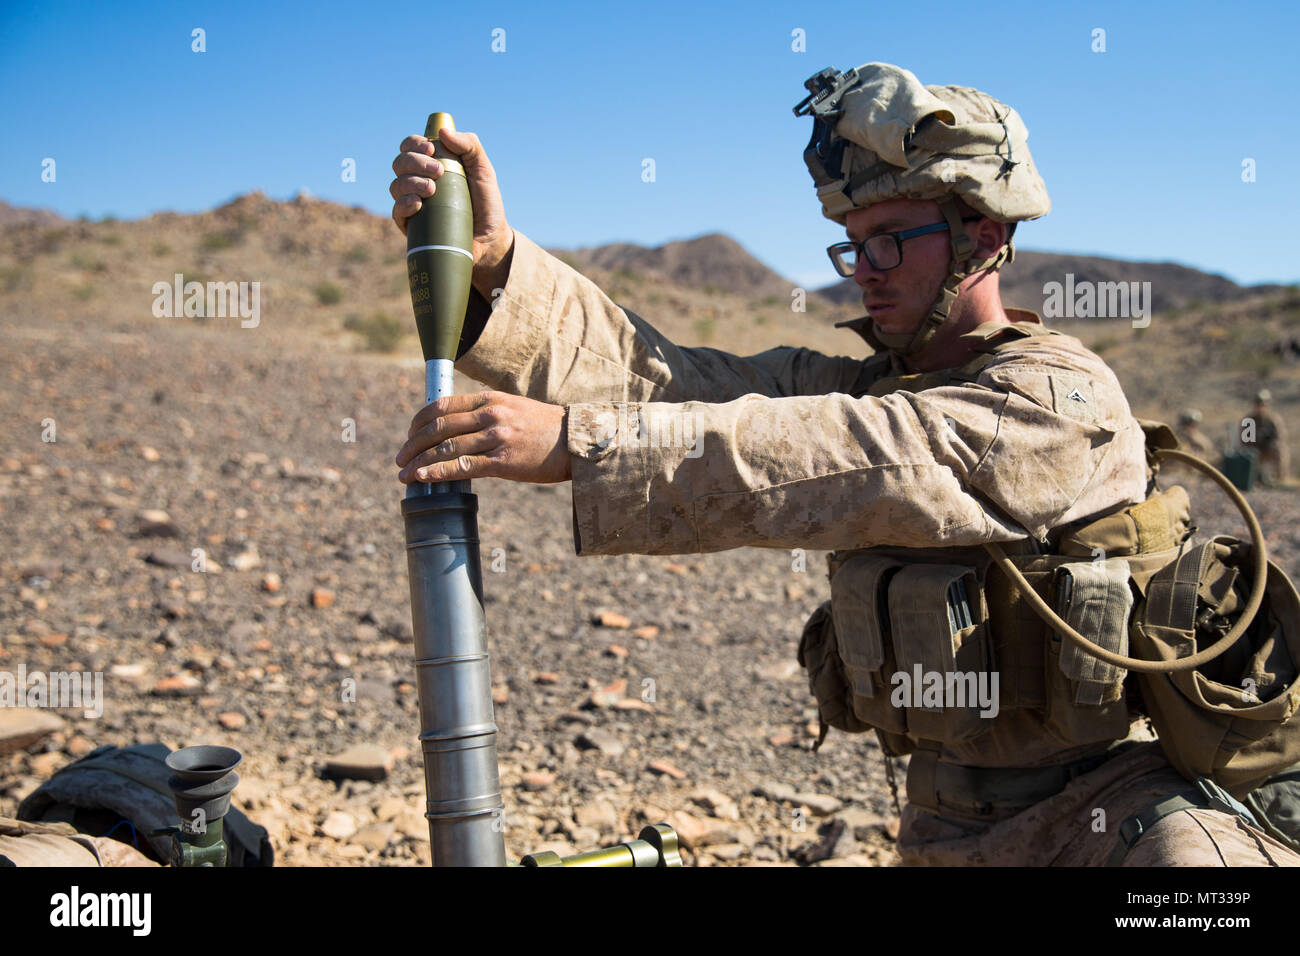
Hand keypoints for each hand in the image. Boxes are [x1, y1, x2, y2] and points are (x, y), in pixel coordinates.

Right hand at [389, 129, 514, 290]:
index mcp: (431, 165)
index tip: (432, 149)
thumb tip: (442, 132)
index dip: (415, 144)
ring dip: (411, 182)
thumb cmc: (486, 203)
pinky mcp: (412, 227)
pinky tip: (418, 203)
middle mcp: (418, 182)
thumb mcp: (483, 170)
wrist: (490, 239)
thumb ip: (469, 145)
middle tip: (438, 171)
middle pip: (400, 163)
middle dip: (415, 162)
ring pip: (396, 186)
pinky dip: (404, 204)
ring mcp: (413, 204)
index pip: (410, 147)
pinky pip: (397, 212)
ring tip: (432, 189)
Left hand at [395, 391, 570, 484]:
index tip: (409, 435)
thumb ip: (483, 412)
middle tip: (400, 458)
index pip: (442, 406)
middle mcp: (490, 415)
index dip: (418, 421)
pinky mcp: (503, 462)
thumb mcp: (511, 407)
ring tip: (405, 474)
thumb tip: (453, 425)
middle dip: (412, 444)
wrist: (576, 441)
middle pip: (438, 428)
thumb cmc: (543, 427)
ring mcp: (497, 438)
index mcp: (489, 399)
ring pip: (446, 449)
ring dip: (419, 462)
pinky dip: (438, 472)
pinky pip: (463, 467)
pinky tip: (424, 478)